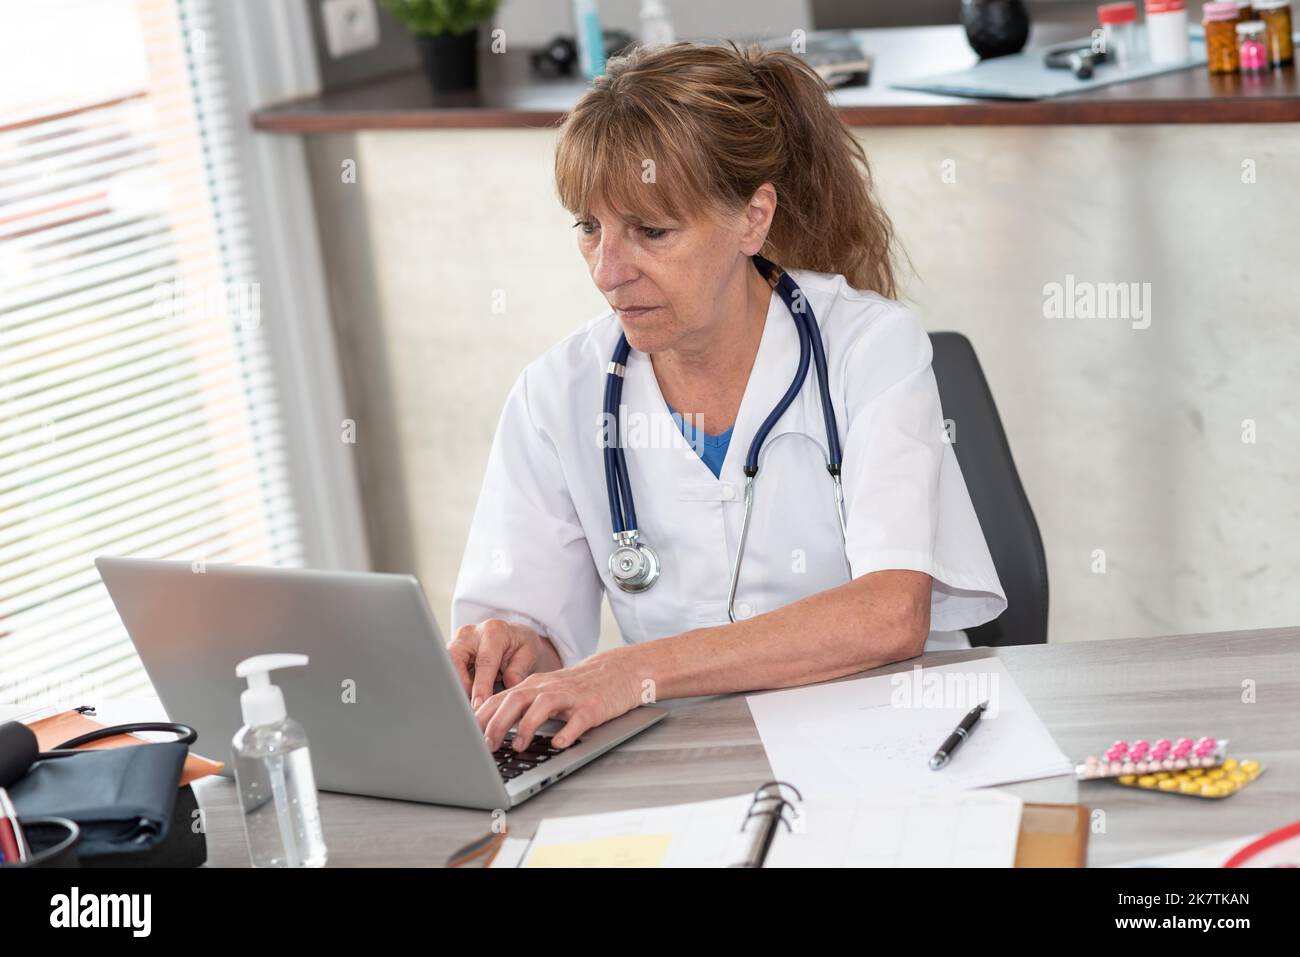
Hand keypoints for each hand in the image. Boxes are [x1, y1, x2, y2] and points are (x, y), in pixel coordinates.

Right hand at [447, 618, 561, 708]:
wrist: (513, 638)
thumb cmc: (521, 646)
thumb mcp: (530, 654)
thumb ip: (518, 670)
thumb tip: (508, 688)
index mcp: (493, 631)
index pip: (484, 662)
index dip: (481, 686)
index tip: (479, 705)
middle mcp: (470, 633)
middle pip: (455, 660)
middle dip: (459, 686)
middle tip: (468, 708)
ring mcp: (456, 642)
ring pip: (446, 667)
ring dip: (454, 688)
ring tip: (464, 707)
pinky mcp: (449, 653)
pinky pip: (446, 672)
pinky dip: (453, 687)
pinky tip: (461, 701)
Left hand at [476, 648, 643, 752]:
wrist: (617, 673)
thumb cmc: (576, 688)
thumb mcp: (544, 693)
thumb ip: (520, 708)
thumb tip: (487, 731)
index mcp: (532, 686)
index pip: (499, 698)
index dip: (481, 717)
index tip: (465, 736)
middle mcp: (547, 688)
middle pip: (516, 700)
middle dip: (497, 722)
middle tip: (486, 745)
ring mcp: (569, 696)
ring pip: (543, 705)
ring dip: (528, 726)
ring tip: (518, 745)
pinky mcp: (591, 707)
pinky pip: (578, 720)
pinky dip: (568, 732)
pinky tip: (560, 744)